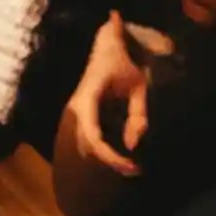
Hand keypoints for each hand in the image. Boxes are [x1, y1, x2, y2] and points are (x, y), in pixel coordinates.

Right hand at [66, 12, 173, 176]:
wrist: (106, 45)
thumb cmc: (123, 62)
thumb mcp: (138, 85)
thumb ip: (137, 114)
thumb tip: (132, 145)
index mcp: (89, 97)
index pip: (92, 136)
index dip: (109, 156)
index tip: (130, 165)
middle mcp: (77, 108)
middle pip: (88, 146)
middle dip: (111, 161)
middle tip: (136, 170)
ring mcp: (77, 113)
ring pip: (87, 146)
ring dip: (108, 159)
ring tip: (131, 167)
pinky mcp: (82, 116)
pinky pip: (90, 139)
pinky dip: (105, 152)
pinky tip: (122, 157)